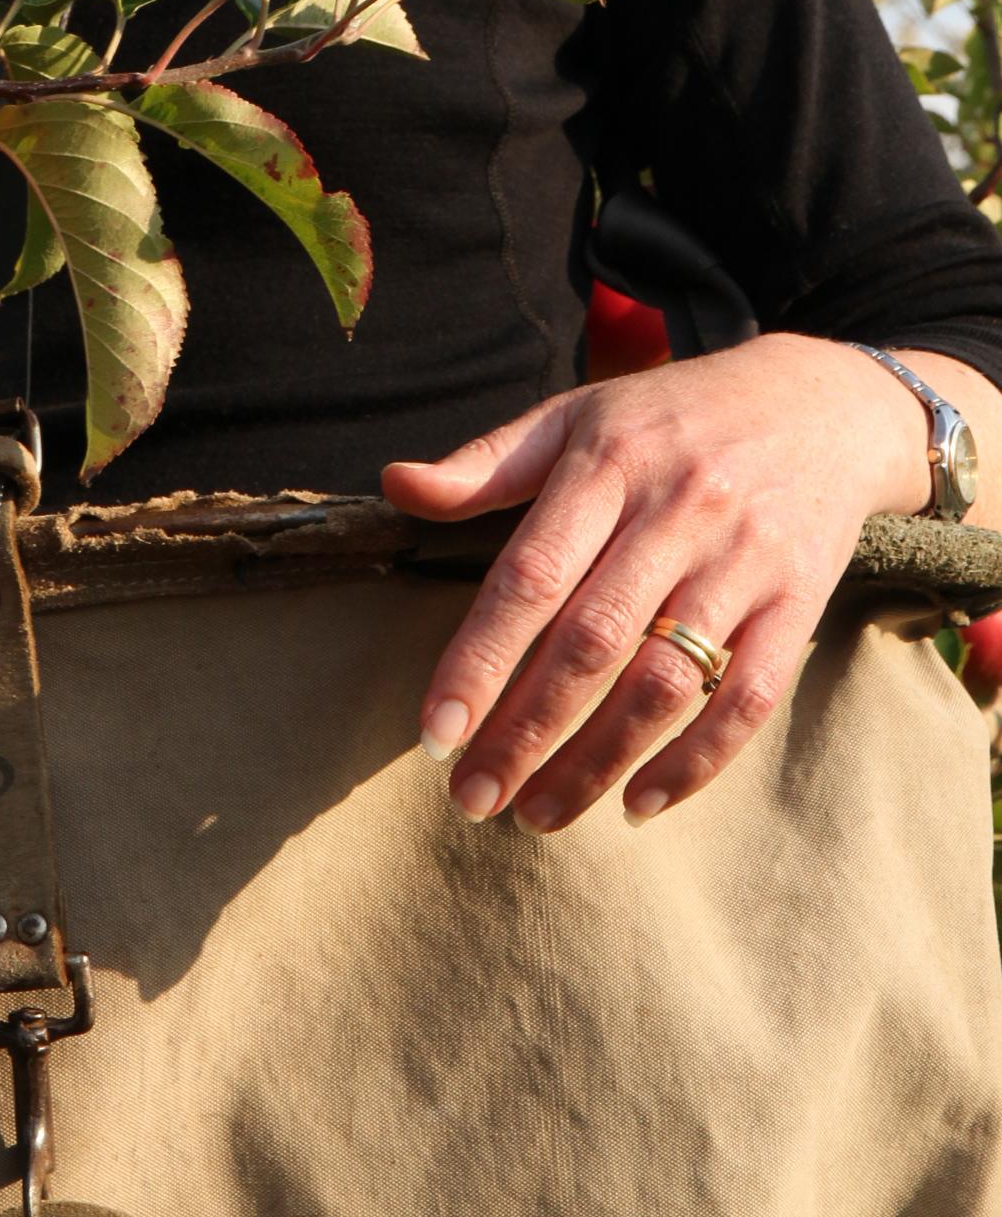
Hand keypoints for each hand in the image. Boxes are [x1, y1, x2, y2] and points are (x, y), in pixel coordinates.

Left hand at [379, 332, 929, 832]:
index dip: (478, 658)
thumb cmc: (670, 417)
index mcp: (607, 463)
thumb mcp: (576, 416)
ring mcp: (744, 560)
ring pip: (664, 681)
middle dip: (525, 730)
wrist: (821, 403)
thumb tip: (396, 485)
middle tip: (472, 796)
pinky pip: (750, 698)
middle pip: (591, 642)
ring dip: (597, 761)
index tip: (434, 730)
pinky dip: (696, 761)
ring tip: (538, 812)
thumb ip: (487, 462)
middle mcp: (676, 511)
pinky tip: (639, 804)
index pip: (530, 575)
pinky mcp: (801, 601)